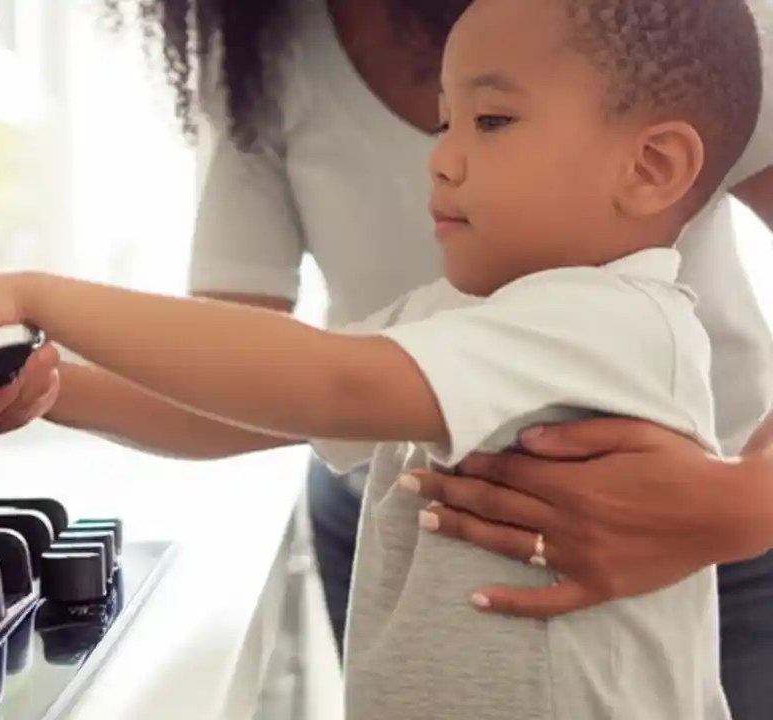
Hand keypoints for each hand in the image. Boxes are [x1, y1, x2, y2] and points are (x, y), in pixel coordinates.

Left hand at [407, 418, 759, 617]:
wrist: (725, 512)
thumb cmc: (679, 464)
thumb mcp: (631, 431)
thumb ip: (574, 436)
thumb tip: (523, 440)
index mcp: (574, 482)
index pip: (506, 472)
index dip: (469, 465)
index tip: (437, 456)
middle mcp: (568, 520)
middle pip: (495, 504)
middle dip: (448, 492)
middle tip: (408, 484)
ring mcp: (579, 557)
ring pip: (508, 544)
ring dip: (463, 531)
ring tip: (425, 521)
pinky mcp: (597, 585)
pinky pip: (546, 600)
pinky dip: (510, 601)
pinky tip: (476, 598)